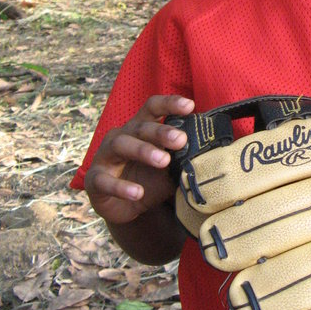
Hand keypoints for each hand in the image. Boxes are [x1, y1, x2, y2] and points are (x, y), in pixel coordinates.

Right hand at [84, 95, 194, 225]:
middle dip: (160, 131)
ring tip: (163, 161)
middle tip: (180, 139)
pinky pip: (105, 180)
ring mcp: (105, 156)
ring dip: (143, 151)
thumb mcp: (170, 167)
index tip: (190, 105)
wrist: (126, 206)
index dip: (169, 103)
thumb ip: (185, 157)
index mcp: (140, 127)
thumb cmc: (150, 177)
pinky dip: (121, 187)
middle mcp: (122, 136)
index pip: (153, 108)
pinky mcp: (95, 180)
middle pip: (140, 126)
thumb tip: (215, 152)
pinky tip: (138, 193)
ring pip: (121, 145)